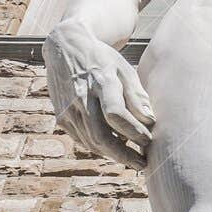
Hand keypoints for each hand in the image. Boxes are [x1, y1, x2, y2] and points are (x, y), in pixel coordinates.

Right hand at [44, 20, 153, 170]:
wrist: (65, 47)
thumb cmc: (102, 60)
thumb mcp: (124, 69)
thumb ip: (137, 95)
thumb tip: (150, 120)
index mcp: (100, 81)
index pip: (115, 114)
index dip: (133, 131)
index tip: (148, 140)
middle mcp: (80, 97)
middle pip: (101, 136)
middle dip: (123, 154)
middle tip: (142, 164)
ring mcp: (68, 109)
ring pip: (91, 142)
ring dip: (113, 154)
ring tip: (132, 158)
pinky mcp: (61, 117)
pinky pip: (82, 140)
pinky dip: (99, 147)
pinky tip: (114, 148)